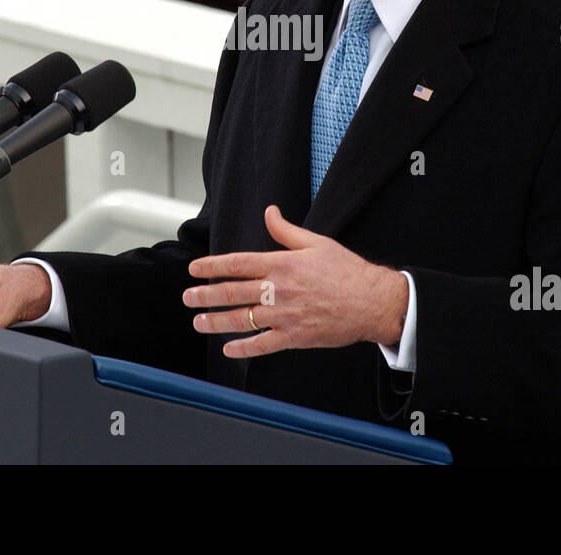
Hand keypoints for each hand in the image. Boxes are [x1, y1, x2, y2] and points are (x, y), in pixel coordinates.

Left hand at [182, 205, 408, 358]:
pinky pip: (263, 344)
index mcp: (282, 264)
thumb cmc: (346, 270)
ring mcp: (285, 315)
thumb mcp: (316, 242)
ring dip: (216, 321)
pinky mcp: (295, 336)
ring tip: (199, 321)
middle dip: (206, 295)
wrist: (372, 301)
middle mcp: (279, 290)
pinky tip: (228, 348)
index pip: (238, 264)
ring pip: (242, 319)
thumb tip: (269, 212)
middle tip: (188, 297)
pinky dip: (243, 348)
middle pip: (233, 292)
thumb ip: (286, 230)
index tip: (194, 270)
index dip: (212, 267)